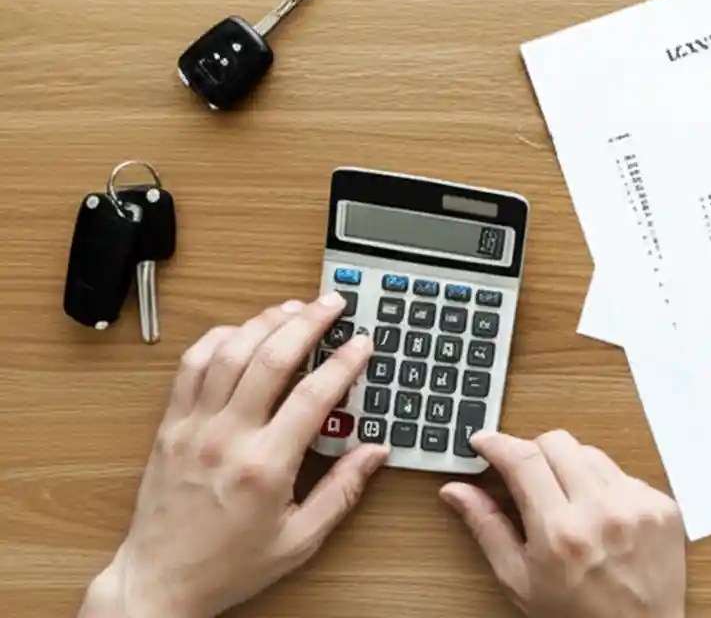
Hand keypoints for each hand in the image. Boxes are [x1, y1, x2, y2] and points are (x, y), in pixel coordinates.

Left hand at [79, 294, 388, 617]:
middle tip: (332, 304)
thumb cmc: (230, 565)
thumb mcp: (301, 539)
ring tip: (292, 308)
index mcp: (265, 467)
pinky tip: (241, 331)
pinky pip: (191, 366)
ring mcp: (193, 427)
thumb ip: (342, 491)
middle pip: (271, 358)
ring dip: (264, 322)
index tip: (362, 343)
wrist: (161, 580)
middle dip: (307, 323)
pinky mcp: (169, 426)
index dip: (343, 363)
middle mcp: (227, 438)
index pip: (313, 397)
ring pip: (229, 352)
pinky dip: (217, 339)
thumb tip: (376, 452)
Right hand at [440, 431, 686, 617]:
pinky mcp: (661, 506)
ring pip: (591, 453)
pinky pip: (623, 474)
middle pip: (557, 443)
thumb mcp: (520, 581)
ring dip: (570, 467)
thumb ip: (487, 529)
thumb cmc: (576, 616)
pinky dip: (605, 486)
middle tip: (525, 475)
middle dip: (533, 451)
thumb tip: (456, 491)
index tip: (484, 441)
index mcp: (559, 533)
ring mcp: (636, 505)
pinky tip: (601, 517)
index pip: (523, 460)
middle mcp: (601, 512)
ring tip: (566, 503)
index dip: (498, 443)